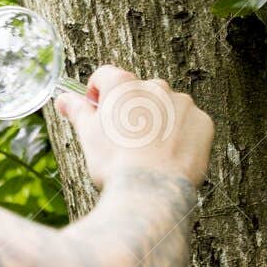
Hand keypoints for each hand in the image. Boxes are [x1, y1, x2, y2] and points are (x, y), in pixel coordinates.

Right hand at [55, 65, 213, 189]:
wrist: (150, 191)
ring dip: (158, 122)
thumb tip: (64, 100)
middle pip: (138, 92)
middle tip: (124, 140)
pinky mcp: (202, 123)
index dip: (98, 93)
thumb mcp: (88, 136)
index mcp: (123, 85)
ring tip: (149, 152)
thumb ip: (78, 111)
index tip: (97, 110)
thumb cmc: (115, 164)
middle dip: (131, 111)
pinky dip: (181, 136)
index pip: (105, 75)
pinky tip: (169, 156)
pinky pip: (189, 124)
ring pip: (166, 107)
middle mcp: (155, 87)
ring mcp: (182, 104)